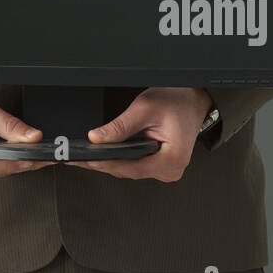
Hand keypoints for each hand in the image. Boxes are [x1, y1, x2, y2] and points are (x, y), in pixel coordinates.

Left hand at [67, 87, 211, 182]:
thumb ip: (120, 126)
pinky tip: (106, 155)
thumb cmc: (177, 101)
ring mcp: (167, 170)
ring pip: (131, 171)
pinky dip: (121, 160)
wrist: (193, 100)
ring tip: (87, 156)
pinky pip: (137, 167)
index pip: (130, 167)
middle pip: (129, 171)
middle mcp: (171, 170)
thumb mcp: (145, 108)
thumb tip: (97, 138)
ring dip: (110, 163)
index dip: (105, 163)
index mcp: (172, 158)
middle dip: (103, 163)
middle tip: (78, 158)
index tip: (85, 160)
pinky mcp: (162, 166)